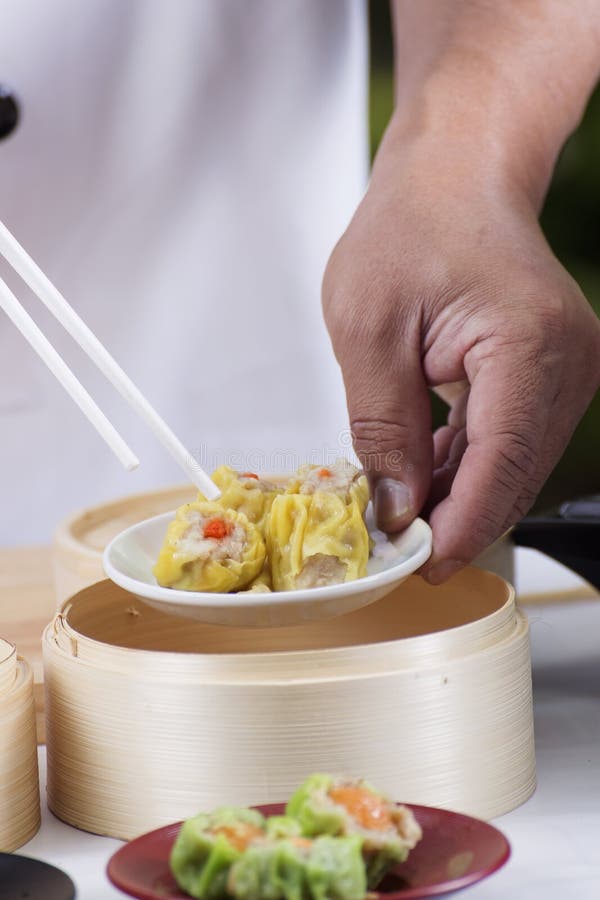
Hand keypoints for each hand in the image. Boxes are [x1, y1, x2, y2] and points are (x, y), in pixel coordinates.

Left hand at [323, 125, 599, 583]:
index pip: (501, 467)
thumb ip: (384, 429)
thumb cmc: (413, 225)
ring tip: (398, 505)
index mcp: (530, 346)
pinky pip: (511, 444)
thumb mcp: (368, 330)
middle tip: (393, 548)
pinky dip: (467, 467)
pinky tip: (424, 471)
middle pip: (515, 478)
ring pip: (514, 469)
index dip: (459, 528)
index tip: (414, 566)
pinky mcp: (551, 377)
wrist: (455, 177)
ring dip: (458, 496)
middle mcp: (569, 364)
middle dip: (454, 520)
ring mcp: (569, 372)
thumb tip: (400, 510)